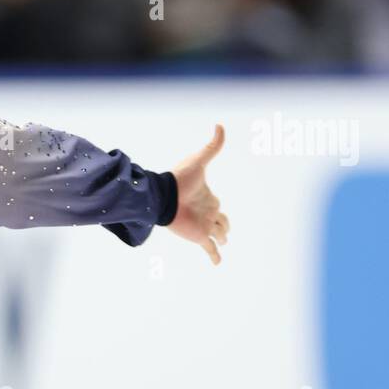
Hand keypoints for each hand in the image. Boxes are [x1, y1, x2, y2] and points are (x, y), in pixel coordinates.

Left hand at [167, 124, 229, 264]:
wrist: (162, 197)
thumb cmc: (179, 179)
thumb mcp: (199, 161)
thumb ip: (211, 146)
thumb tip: (220, 125)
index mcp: (208, 196)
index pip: (218, 203)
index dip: (218, 204)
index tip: (216, 204)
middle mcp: (207, 212)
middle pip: (221, 220)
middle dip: (224, 224)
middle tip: (226, 230)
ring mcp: (204, 225)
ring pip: (219, 234)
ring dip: (222, 238)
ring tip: (223, 242)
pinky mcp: (199, 236)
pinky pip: (210, 248)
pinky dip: (215, 256)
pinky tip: (217, 263)